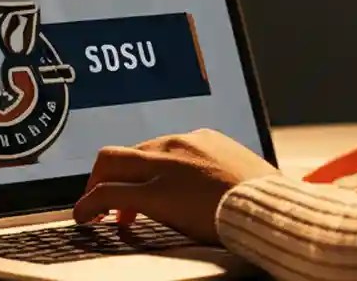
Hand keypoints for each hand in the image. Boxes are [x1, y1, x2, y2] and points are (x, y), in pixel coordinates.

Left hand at [73, 128, 278, 242]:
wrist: (270, 209)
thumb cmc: (266, 200)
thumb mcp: (243, 174)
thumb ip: (220, 174)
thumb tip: (217, 191)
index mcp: (201, 139)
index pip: (157, 147)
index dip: (143, 170)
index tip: (141, 190)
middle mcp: (178, 144)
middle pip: (128, 151)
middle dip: (112, 174)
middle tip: (109, 199)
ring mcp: (164, 167)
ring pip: (111, 163)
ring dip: (97, 185)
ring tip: (95, 210)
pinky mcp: (156, 193)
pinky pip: (107, 193)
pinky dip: (89, 204)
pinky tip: (85, 218)